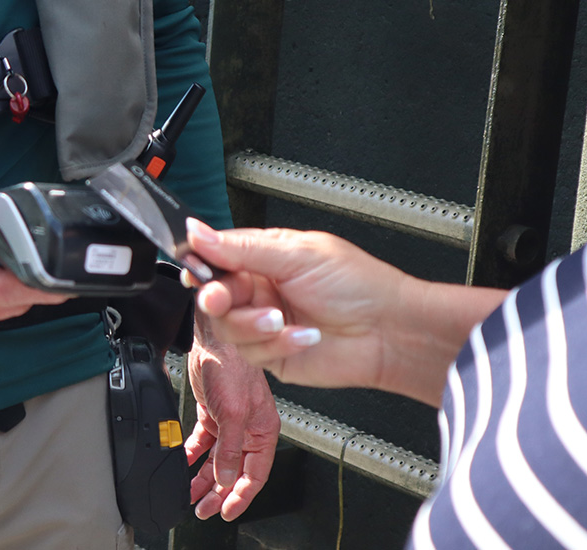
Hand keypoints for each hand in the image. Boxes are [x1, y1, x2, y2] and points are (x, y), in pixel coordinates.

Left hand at [184, 329, 279, 521]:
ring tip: (190, 495)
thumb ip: (230, 448)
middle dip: (218, 493)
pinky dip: (191, 455)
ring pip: (216, 460)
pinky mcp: (212, 413)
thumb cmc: (235, 366)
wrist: (214, 339)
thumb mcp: (234, 413)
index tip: (227, 511)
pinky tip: (182, 466)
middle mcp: (248, 429)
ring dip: (202, 478)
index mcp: (263, 431)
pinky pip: (202, 443)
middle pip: (234, 471)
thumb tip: (225, 477)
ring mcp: (229, 422)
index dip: (242, 496)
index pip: (255, 475)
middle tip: (204, 509)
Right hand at [185, 219, 502, 404]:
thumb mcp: (296, 255)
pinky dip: (276, 344)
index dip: (202, 263)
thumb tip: (198, 232)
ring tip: (281, 320)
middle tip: (221, 297)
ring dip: (253, 325)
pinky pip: (251, 352)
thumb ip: (242, 248)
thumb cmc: (360, 286)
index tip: (196, 270)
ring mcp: (264, 322)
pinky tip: (304, 336)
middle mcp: (261, 288)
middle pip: (213, 294)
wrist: (390, 333)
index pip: (216, 255)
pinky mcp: (272, 353)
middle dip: (218, 297)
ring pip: (227, 326)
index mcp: (264, 255)